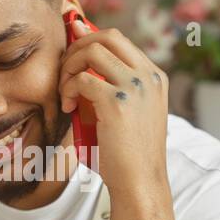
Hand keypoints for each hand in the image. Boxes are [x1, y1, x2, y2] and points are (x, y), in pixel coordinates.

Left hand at [59, 18, 170, 200]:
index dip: (90, 41)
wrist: (140, 182)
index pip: (119, 41)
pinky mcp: (117, 103)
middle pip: (107, 37)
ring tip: (65, 90)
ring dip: (70, 66)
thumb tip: (84, 63)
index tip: (72, 55)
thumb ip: (114, 86)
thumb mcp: (130, 113)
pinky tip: (67, 108)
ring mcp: (135, 87)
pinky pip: (82, 80)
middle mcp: (148, 77)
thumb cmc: (129, 153)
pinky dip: (68, 89)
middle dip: (78, 46)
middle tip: (64, 69)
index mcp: (155, 77)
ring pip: (92, 52)